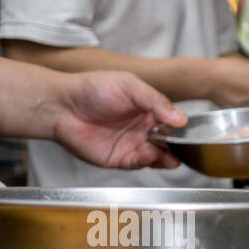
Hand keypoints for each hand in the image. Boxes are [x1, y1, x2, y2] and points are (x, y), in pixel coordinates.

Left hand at [51, 71, 186, 169]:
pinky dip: (150, 162)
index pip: (172, 121)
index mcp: (147, 108)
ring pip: (159, 155)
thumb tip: (181, 118)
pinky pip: (141, 163)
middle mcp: (143, 128)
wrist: (62, 105)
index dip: (181, 126)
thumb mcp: (129, 85)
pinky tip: (152, 155)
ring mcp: (133, 143)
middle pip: (169, 141)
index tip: (186, 129)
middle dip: (178, 145)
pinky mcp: (121, 158)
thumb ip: (156, 100)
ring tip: (172, 155)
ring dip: (169, 156)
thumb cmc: (92, 89)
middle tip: (182, 145)